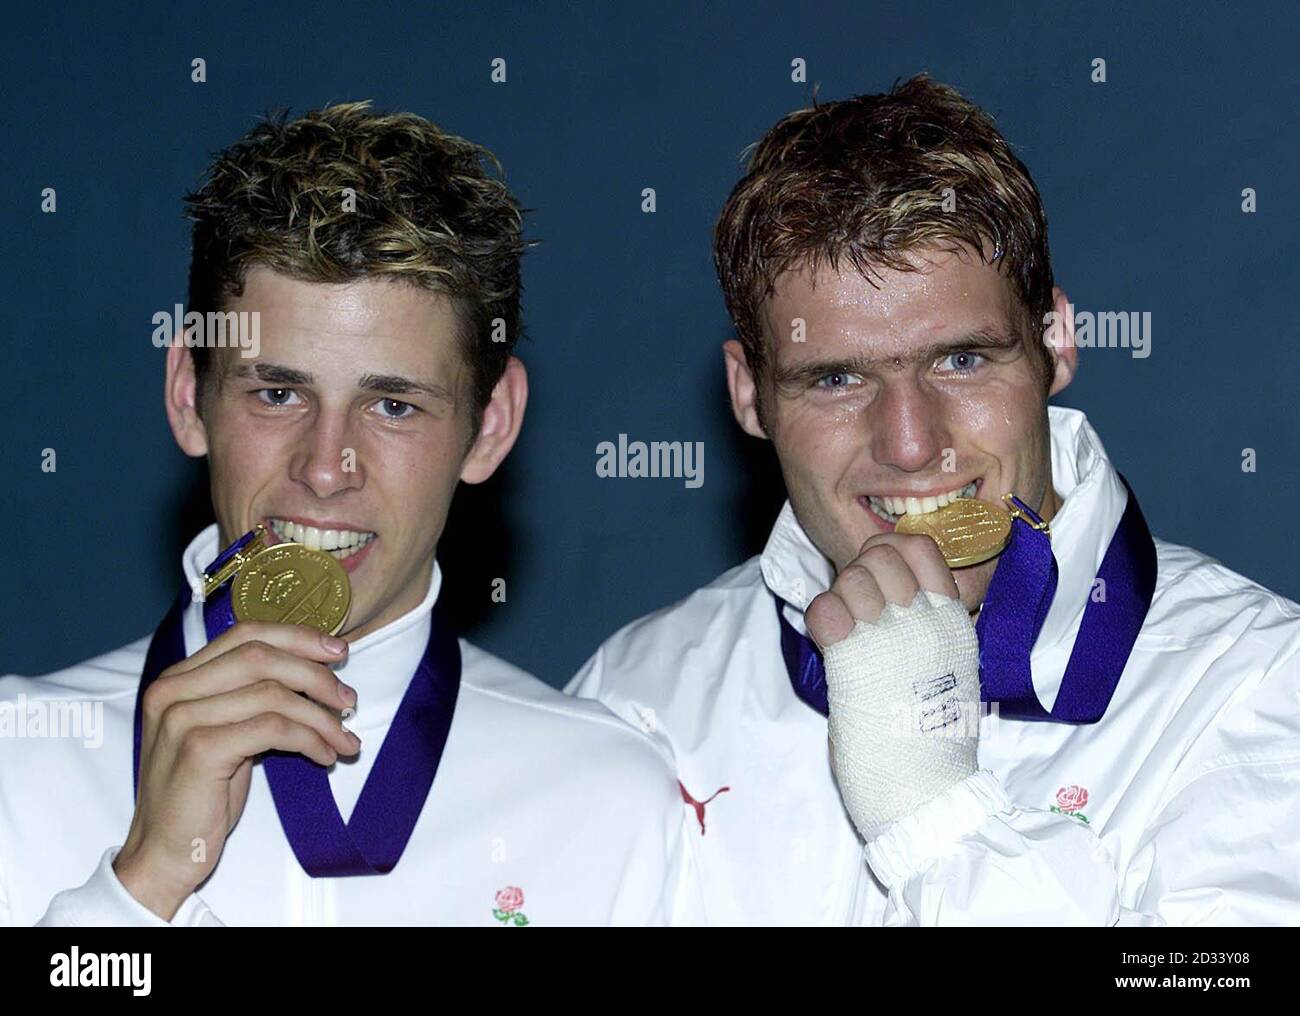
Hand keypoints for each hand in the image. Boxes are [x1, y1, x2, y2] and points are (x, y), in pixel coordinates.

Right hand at [114, 622, 360, 919]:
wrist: (165, 852)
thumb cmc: (202, 793)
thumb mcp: (225, 732)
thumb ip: (251, 697)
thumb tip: (318, 672)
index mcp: (177, 679)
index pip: (245, 634)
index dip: (297, 637)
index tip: (338, 651)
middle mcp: (172, 691)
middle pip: (260, 655)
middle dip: (315, 674)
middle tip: (349, 699)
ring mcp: (182, 718)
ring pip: (272, 693)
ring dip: (321, 715)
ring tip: (344, 738)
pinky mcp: (200, 750)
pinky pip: (273, 728)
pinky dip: (310, 739)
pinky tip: (325, 757)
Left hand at [805, 534, 980, 836]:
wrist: (924, 791)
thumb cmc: (933, 741)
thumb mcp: (949, 669)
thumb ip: (927, 628)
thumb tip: (894, 600)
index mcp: (951, 622)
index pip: (918, 547)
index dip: (890, 552)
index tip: (881, 579)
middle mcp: (922, 622)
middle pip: (878, 554)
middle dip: (859, 572)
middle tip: (857, 610)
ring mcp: (888, 639)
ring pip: (849, 577)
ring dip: (839, 598)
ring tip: (845, 634)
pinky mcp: (851, 662)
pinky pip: (822, 609)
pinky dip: (820, 620)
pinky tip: (830, 644)